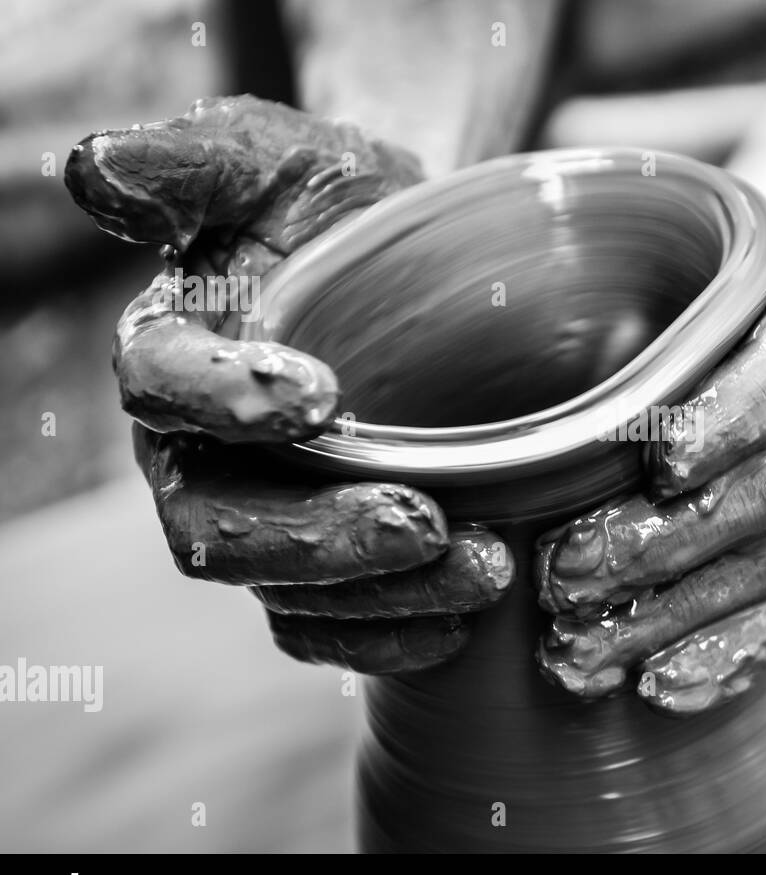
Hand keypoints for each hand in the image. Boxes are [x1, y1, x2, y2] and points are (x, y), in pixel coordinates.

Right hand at [66, 95, 514, 673]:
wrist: (424, 261)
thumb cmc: (338, 204)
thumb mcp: (277, 158)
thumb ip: (194, 162)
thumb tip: (92, 168)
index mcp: (174, 353)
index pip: (160, 386)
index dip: (225, 400)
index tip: (322, 396)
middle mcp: (200, 452)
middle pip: (218, 522)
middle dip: (316, 534)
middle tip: (424, 522)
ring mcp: (262, 515)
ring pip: (285, 590)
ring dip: (380, 591)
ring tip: (482, 568)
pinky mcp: (322, 567)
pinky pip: (332, 629)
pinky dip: (391, 635)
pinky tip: (460, 621)